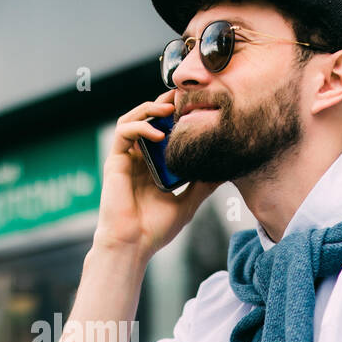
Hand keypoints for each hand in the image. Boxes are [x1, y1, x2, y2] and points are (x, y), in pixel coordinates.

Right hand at [97, 90, 221, 258]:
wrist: (134, 244)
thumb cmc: (156, 229)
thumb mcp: (188, 202)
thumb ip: (203, 185)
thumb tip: (225, 170)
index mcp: (154, 166)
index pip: (164, 131)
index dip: (176, 116)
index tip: (195, 108)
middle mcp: (139, 158)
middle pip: (148, 120)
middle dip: (164, 104)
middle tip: (184, 97)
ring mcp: (126, 159)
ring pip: (132, 119)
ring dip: (150, 109)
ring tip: (169, 109)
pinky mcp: (115, 161)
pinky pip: (124, 132)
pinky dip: (140, 126)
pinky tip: (158, 134)